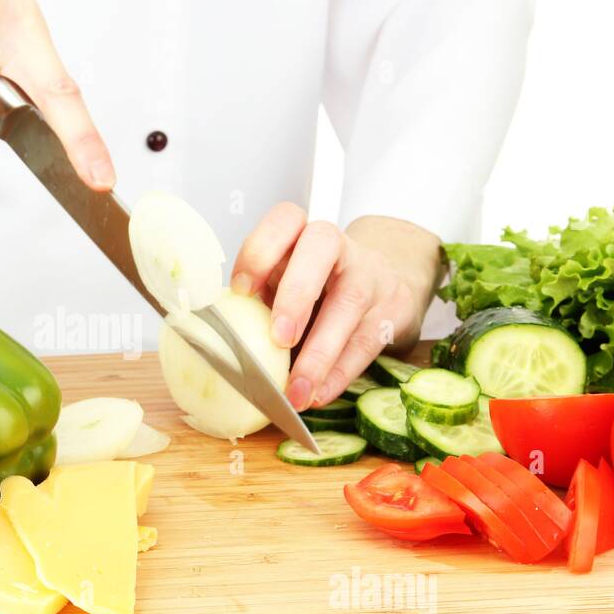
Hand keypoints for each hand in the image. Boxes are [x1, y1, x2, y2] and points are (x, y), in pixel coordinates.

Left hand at [229, 208, 442, 409]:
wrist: (380, 287)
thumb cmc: (316, 289)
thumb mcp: (283, 285)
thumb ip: (258, 303)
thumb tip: (219, 347)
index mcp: (300, 235)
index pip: (284, 219)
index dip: (260, 251)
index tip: (241, 291)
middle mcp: (338, 246)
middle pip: (322, 246)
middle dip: (297, 292)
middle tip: (279, 338)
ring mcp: (370, 274)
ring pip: (349, 302)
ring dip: (320, 353)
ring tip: (296, 390)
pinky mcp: (393, 309)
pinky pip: (367, 341)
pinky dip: (340, 374)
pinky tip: (319, 394)